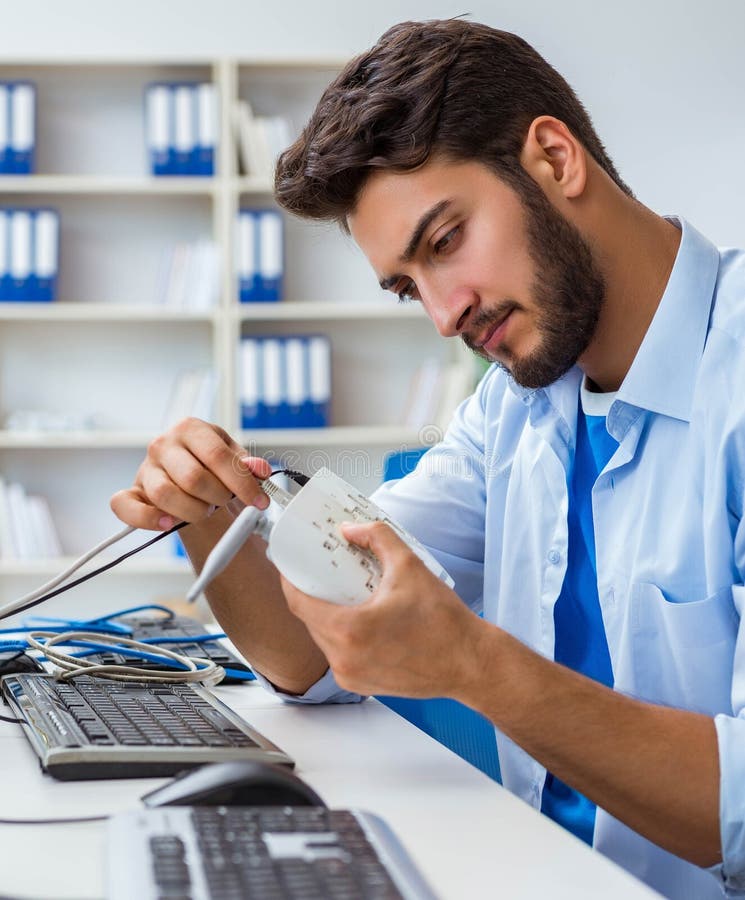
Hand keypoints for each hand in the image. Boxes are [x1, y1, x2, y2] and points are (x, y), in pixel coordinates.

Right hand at [110, 417, 271, 529]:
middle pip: (193, 478)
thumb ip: (248, 464)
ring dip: (193, 510)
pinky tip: (168, 523)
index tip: (260, 502)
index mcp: (190, 429)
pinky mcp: (132, 491)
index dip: (243, 483)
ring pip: (166, 495)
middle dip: (218, 497)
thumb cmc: (210, 462)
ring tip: (205, 510)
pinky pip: (126, 506)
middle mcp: (163, 445)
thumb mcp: (233, 456)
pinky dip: (148, 518)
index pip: (218, 456)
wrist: (188, 471)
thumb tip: (259, 470)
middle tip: (226, 502)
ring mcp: (145, 468)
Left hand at [280, 520, 483, 697]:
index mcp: (349, 630)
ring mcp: (352, 676)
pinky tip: (361, 620)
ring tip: (344, 596)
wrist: (469, 663)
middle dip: (313, 596)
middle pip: (310, 620)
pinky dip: (343, 636)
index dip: (291, 581)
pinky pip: (340, 655)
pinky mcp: (362, 685)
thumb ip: (377, 538)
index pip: (299, 603)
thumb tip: (352, 530)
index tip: (292, 567)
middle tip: (322, 576)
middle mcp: (344, 658)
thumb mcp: (409, 566)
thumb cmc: (444, 623)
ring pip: (323, 639)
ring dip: (328, 616)